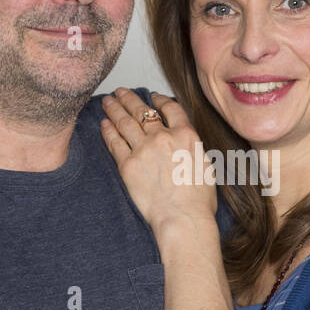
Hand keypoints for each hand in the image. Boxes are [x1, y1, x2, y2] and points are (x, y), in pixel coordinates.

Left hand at [99, 88, 217, 234]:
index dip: (159, 100)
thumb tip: (185, 143)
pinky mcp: (128, 165)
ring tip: (108, 101)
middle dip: (129, 98)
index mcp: (186, 135)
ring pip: (125, 122)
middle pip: (142, 111)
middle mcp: (163, 137)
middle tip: (121, 92)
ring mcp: (143, 150)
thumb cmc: (198, 200)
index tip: (152, 97)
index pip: (170, 108)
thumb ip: (192, 148)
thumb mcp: (206, 165)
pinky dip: (108, 131)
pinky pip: (115, 142)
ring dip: (115, 109)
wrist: (182, 218)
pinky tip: (104, 124)